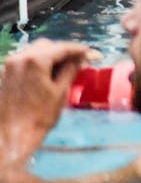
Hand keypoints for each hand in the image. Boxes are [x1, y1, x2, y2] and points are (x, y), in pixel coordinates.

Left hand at [0, 40, 89, 172]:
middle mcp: (19, 58)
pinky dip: (37, 64)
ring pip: (33, 52)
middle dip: (62, 51)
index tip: (90, 52)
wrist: (11, 136)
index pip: (62, 47)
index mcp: (35, 60)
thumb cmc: (39, 116)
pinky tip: (46, 74)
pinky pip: (24, 62)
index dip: (78, 49)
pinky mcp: (4, 75)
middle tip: (78, 60)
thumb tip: (80, 58)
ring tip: (63, 68)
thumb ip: (71, 70)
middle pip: (46, 46)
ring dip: (49, 56)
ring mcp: (9, 66)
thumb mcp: (60, 91)